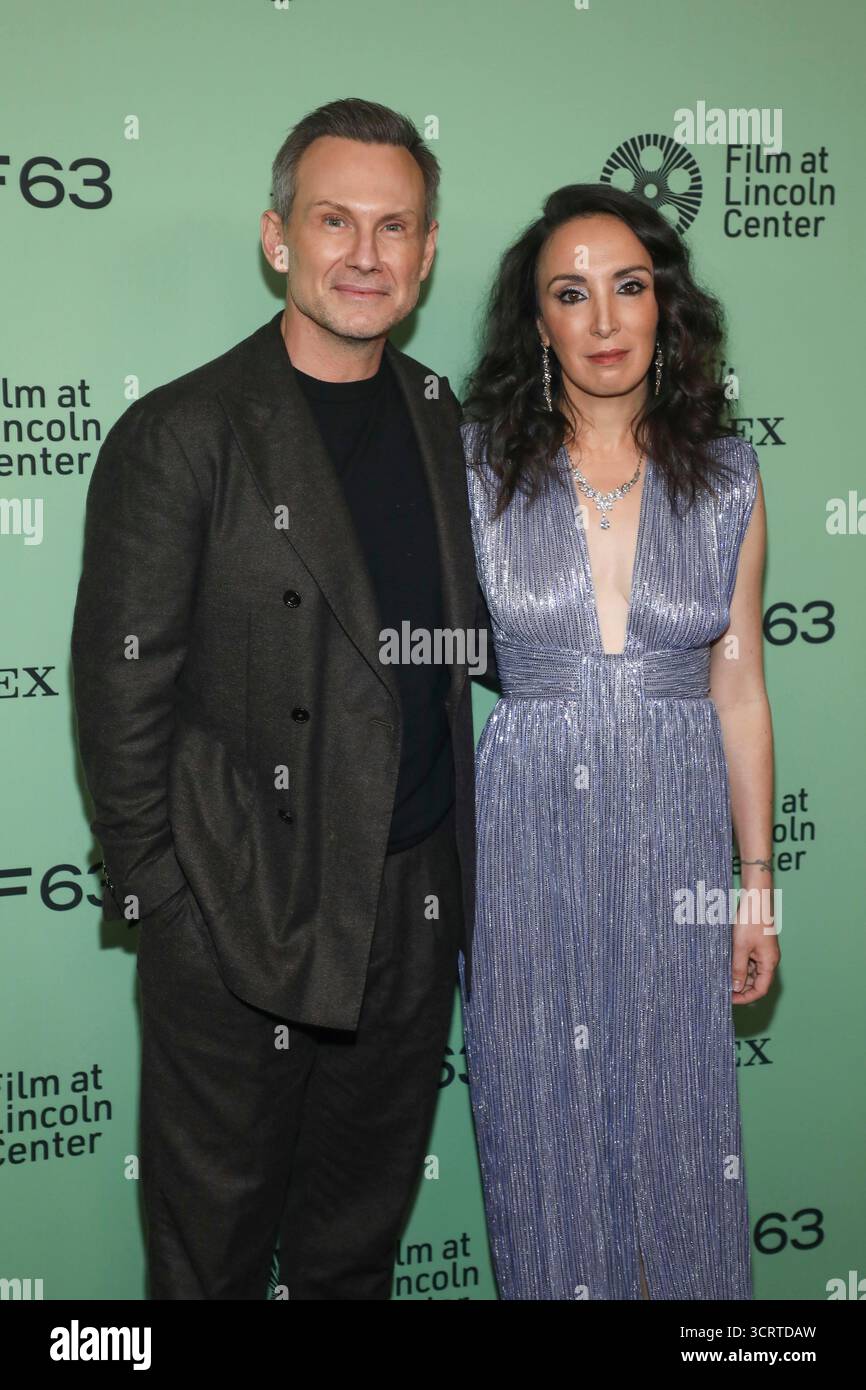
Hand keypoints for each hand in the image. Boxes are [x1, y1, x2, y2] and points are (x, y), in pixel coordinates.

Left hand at [731, 888, 779, 1004]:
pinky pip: (749, 961)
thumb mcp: (741, 947)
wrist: (755, 899)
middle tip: (723, 990)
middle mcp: (768, 960)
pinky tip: (726, 964)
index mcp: (769, 963)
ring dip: (739, 977)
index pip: (760, 990)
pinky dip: (738, 965)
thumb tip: (736, 988)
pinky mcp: (756, 945)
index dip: (745, 997)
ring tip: (722, 978)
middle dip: (741, 988)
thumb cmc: (750, 920)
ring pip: (751, 972)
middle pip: (756, 983)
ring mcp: (763, 953)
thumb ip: (739, 969)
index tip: (729, 999)